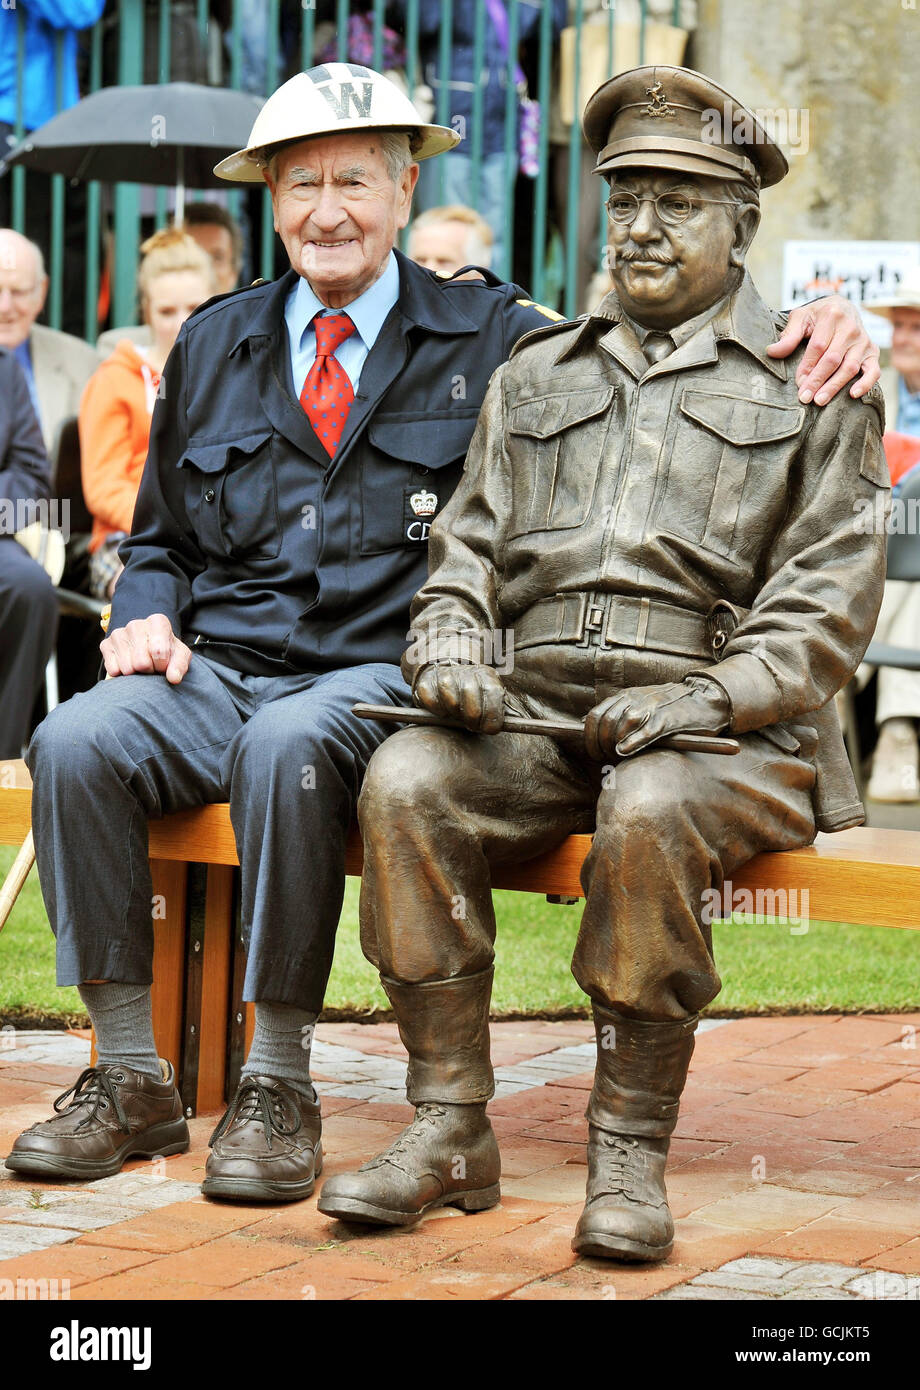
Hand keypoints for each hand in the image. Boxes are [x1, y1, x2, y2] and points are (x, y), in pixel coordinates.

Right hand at [100, 614, 191, 683]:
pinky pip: (113, 670)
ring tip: (142, 664)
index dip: (163, 665)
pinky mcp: (105, 645)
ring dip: (136, 673)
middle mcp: (136, 624)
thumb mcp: (180, 656)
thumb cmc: (167, 650)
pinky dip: (122, 674)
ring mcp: (119, 633)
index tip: (164, 664)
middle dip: (149, 670)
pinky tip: (129, 664)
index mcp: (157, 622)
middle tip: (152, 666)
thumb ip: (180, 666)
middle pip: (141, 662)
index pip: (159, 651)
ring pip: (127, 668)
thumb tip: (173, 678)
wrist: (150, 648)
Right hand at [413, 663, 504, 733]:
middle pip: (471, 697)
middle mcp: (467, 672)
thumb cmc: (472, 697)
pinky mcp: (426, 681)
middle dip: (473, 718)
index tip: (489, 729)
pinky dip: (436, 710)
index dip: (492, 716)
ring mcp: (445, 675)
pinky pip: (431, 700)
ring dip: (454, 713)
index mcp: (487, 675)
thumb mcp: (491, 700)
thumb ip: (501, 711)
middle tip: (471, 725)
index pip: (493, 693)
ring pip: (451, 699)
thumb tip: (516, 726)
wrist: (445, 675)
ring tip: (457, 716)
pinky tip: (442, 711)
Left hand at [584, 678, 729, 760]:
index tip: (593, 751)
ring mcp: (651, 708)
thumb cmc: (670, 707)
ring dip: (614, 745)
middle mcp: (636, 699)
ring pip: (621, 726)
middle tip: (605, 758)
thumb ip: (615, 712)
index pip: (595, 715)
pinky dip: (632, 743)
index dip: (589, 736)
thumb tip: (583, 723)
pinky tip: (625, 752)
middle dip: (600, 744)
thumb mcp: (639, 703)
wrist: (705, 698)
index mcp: (627, 696)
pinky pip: (645, 731)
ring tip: (617, 757)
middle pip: (605, 723)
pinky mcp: (668, 719)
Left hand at [767, 295, 879, 404]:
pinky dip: (866, 383)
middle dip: (818, 380)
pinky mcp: (873, 352)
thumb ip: (789, 335)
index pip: (818, 346)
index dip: (807, 366)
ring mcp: (863, 340)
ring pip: (850, 367)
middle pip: (833, 359)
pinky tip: (853, 394)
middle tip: (805, 398)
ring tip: (819, 401)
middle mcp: (851, 327)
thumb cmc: (818, 316)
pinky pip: (873, 370)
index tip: (798, 383)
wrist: (843, 307)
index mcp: (832, 315)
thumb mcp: (801, 317)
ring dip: (834, 386)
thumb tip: (771, 352)